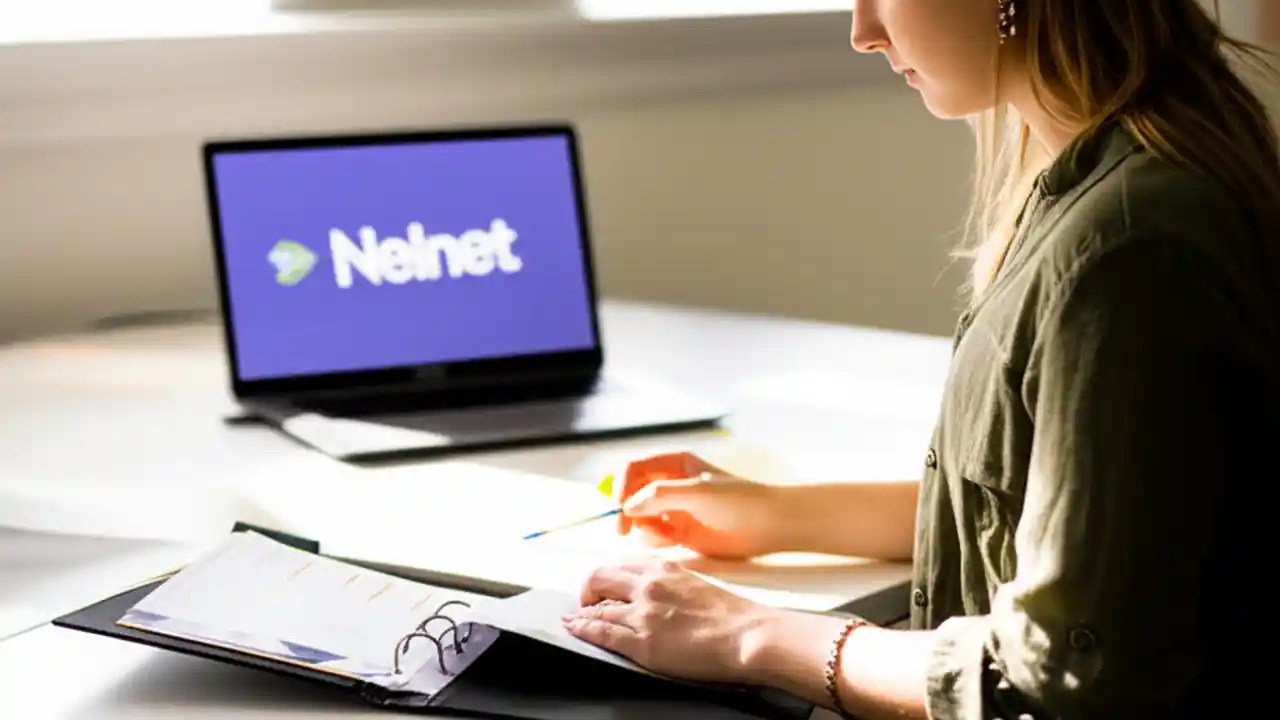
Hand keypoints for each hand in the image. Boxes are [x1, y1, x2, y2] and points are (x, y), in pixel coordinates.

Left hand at [563, 558, 778, 684]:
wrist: (747, 635)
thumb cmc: (732, 614)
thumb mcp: (695, 583)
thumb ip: (670, 583)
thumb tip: (655, 593)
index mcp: (663, 568)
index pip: (622, 565)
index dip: (608, 577)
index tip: (603, 585)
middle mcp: (648, 584)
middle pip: (600, 577)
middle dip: (588, 589)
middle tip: (586, 600)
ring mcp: (642, 613)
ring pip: (596, 607)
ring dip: (582, 613)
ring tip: (575, 619)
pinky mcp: (642, 642)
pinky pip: (601, 632)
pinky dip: (582, 629)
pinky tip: (575, 628)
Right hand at [617, 451, 786, 558]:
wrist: (769, 525)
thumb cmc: (737, 501)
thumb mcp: (696, 491)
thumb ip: (659, 496)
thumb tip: (627, 507)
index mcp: (674, 464)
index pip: (634, 469)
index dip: (622, 486)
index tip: (621, 507)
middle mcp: (671, 484)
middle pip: (632, 493)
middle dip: (626, 510)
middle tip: (624, 530)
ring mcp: (675, 509)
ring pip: (640, 517)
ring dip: (641, 526)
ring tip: (661, 535)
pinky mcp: (680, 532)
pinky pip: (654, 535)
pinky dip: (654, 539)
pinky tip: (671, 542)